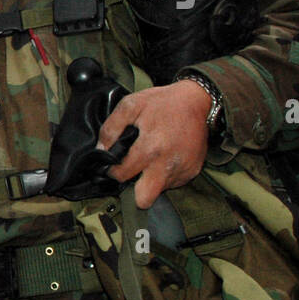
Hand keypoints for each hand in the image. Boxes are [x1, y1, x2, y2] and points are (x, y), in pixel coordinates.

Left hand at [98, 79, 211, 208]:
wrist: (197, 100)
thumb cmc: (162, 102)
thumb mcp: (130, 105)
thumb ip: (111, 128)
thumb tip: (100, 149)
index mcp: (150, 148)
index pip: (122, 176)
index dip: (113, 171)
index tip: (115, 165)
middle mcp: (167, 164)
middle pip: (144, 199)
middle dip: (134, 192)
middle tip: (133, 174)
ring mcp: (183, 169)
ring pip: (159, 190)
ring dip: (151, 180)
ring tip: (151, 160)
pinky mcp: (193, 170)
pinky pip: (174, 182)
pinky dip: (166, 175)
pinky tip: (165, 158)